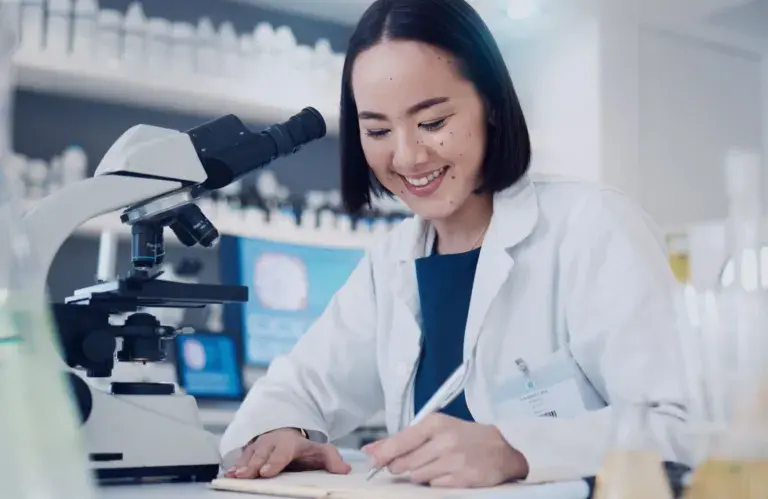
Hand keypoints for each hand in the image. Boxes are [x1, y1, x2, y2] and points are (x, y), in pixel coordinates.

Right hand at [225, 428, 350, 478]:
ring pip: (248, 456)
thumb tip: (344, 470)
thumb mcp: (320, 449)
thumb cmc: (303, 443)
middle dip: (252, 466)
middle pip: (261, 455)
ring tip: (233, 475)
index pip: (281, 454)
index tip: (266, 472)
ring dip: (240, 466)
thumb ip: (332, 460)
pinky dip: (234, 464)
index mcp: (289, 443)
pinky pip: (240, 457)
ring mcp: (259, 445)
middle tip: (245, 475)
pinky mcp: (249, 450)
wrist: (289, 429)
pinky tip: (228, 473)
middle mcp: (271, 443)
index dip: (273, 463)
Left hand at [363, 414, 527, 487]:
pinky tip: (446, 472)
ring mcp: (454, 461)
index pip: (400, 442)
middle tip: (408, 463)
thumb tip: (372, 450)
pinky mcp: (462, 479)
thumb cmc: (464, 436)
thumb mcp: (436, 428)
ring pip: (417, 476)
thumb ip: (403, 439)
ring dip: (419, 474)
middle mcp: (444, 441)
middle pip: (405, 463)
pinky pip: (433, 486)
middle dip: (401, 466)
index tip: (373, 461)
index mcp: (435, 424)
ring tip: (434, 464)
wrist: (500, 449)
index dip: (383, 454)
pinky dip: (435, 481)